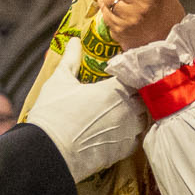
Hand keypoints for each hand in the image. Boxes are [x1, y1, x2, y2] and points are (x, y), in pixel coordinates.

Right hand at [24, 65, 144, 180]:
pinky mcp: (125, 151)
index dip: (131, 72)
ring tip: (123, 110)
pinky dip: (132, 133)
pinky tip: (120, 130)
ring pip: (144, 118)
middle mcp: (129, 109)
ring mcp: (129, 132)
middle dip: (137, 92)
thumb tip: (74, 41)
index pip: (135, 75)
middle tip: (124, 90)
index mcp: (116, 89)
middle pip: (144, 96)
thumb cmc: (53, 113)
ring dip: (137, 113)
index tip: (124, 72)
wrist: (50, 153)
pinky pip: (137, 138)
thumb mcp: (60, 81)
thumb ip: (71, 60)